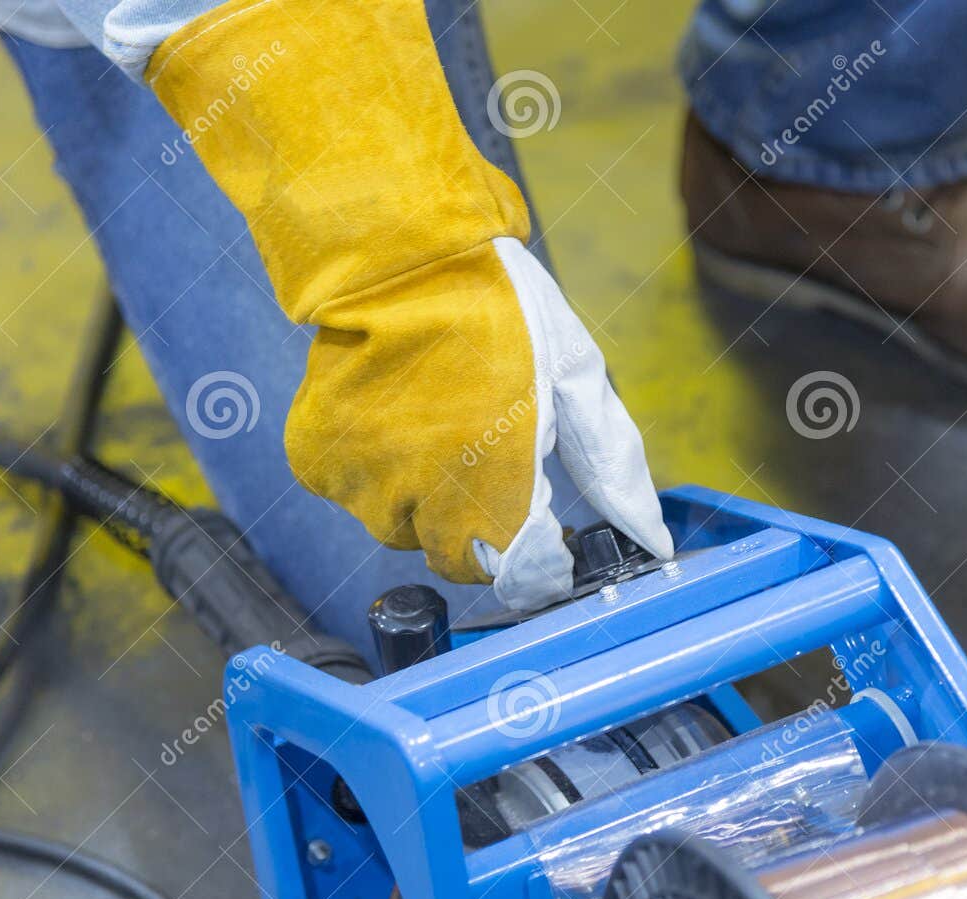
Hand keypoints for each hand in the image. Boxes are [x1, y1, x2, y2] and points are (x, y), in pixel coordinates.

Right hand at [285, 237, 670, 610]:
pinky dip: (374, 474)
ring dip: (426, 503)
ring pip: (403, 532)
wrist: (399, 253)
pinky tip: (395, 421)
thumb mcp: (576, 378)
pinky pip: (353, 495)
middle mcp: (427, 500)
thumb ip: (612, 466)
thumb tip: (649, 537)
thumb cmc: (499, 309)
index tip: (553, 544)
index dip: (545, 566)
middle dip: (488, 535)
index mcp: (500, 487)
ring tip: (441, 431)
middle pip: (462, 563)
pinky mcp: (318, 462)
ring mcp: (365, 485)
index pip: (525, 576)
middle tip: (496, 474)